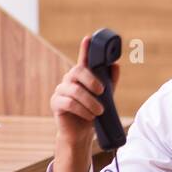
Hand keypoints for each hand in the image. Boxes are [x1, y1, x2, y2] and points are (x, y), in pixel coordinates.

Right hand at [50, 33, 120, 148]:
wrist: (81, 133)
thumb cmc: (92, 112)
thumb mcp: (105, 97)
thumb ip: (110, 81)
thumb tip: (116, 65)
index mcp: (81, 77)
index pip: (83, 60)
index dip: (85, 49)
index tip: (89, 38)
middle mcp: (69, 80)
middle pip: (77, 72)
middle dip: (92, 81)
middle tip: (102, 91)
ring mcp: (60, 91)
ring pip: (75, 90)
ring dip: (90, 101)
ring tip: (99, 111)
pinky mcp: (56, 103)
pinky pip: (69, 103)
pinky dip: (83, 110)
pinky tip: (90, 116)